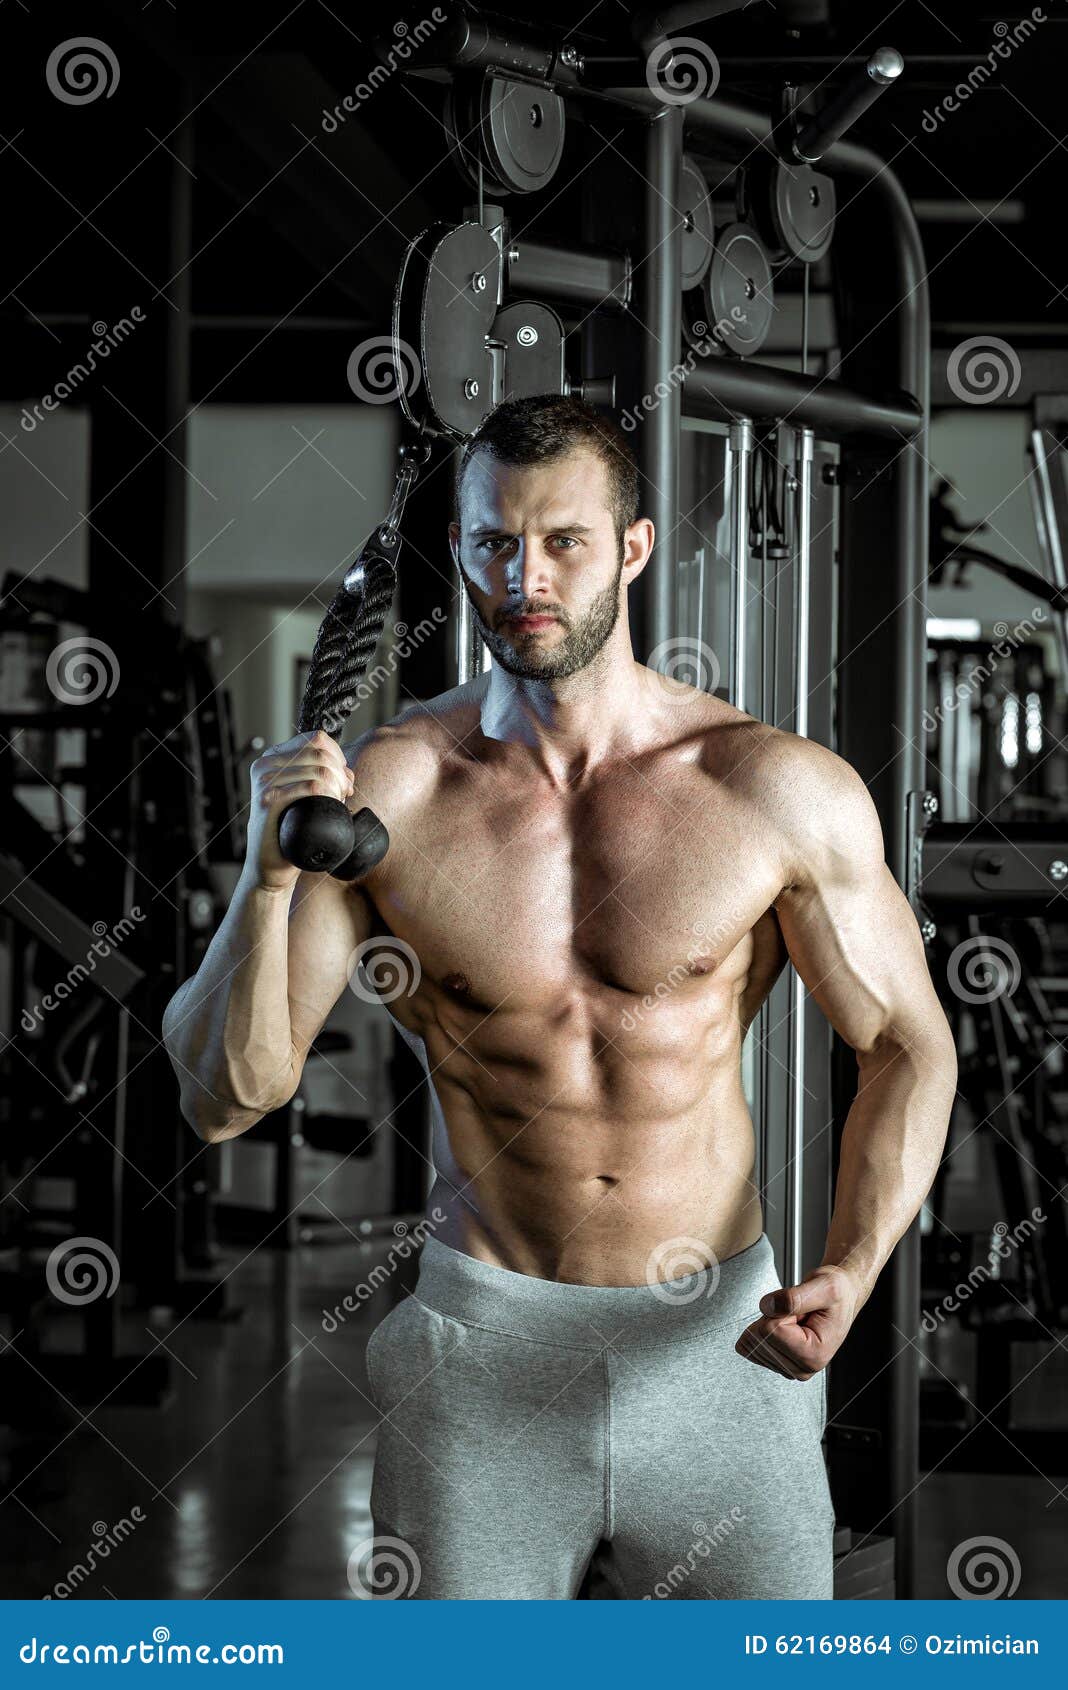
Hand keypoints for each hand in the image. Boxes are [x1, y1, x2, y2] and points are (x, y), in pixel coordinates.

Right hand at [245, 729, 355, 890]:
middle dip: (340, 773)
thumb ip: (323, 777)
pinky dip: (328, 795)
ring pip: (319, 769)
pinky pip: (310, 787)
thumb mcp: (305, 797)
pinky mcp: (268, 802)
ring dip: (337, 786)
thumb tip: (347, 771)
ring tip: (337, 803)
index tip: (343, 780)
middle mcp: (265, 766)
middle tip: (344, 794)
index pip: (316, 738)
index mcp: (272, 758)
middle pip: (320, 752)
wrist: (271, 865)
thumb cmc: (290, 832)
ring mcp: (264, 783)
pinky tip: (330, 806)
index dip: (338, 756)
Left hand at [734, 1264, 860, 1379]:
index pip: (771, 1330)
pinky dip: (762, 1329)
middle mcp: (802, 1367)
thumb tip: (767, 1306)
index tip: (800, 1308)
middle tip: (797, 1312)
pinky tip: (784, 1326)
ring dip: (769, 1322)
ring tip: (794, 1318)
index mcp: (814, 1354)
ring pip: (752, 1342)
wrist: (841, 1298)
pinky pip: (749, 1346)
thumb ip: (793, 1297)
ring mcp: (789, 1367)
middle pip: (759, 1338)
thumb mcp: (823, 1287)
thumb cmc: (837, 1295)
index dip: (780, 1309)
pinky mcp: (778, 1363)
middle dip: (772, 1317)